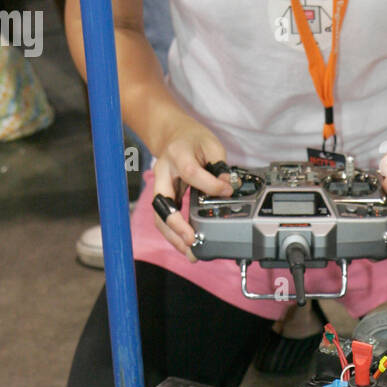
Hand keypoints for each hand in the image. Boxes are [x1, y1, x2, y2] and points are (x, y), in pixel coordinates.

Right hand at [152, 115, 232, 259]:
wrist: (172, 135)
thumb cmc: (193, 140)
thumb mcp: (211, 144)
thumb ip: (220, 165)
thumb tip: (227, 186)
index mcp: (177, 155)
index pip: (191, 173)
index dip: (210, 185)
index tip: (227, 191)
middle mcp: (163, 172)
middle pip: (162, 202)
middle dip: (176, 224)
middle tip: (191, 240)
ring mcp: (160, 185)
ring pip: (159, 215)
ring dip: (172, 235)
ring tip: (189, 251)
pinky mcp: (163, 196)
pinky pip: (163, 217)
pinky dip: (173, 233)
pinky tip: (185, 244)